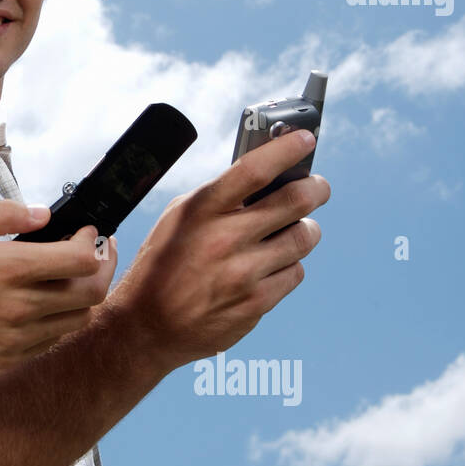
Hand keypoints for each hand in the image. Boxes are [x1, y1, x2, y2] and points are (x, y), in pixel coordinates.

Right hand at [0, 200, 117, 368]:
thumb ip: (4, 215)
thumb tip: (43, 214)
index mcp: (8, 269)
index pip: (81, 261)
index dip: (93, 243)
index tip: (85, 231)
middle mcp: (19, 308)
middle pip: (92, 294)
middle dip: (102, 268)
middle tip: (95, 252)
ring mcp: (15, 338)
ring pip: (78, 321)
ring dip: (84, 297)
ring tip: (71, 277)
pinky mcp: (8, 357)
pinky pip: (53, 341)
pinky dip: (60, 321)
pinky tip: (45, 303)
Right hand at [103, 130, 329, 373]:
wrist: (147, 326)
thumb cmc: (163, 265)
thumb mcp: (178, 219)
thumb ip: (219, 198)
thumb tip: (268, 176)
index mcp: (200, 210)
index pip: (254, 170)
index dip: (286, 149)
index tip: (305, 140)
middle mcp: (223, 239)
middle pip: (295, 201)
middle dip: (316, 188)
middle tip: (318, 187)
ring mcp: (242, 274)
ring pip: (303, 238)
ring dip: (305, 229)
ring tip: (294, 229)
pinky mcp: (256, 304)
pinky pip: (295, 273)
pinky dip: (290, 265)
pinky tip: (272, 265)